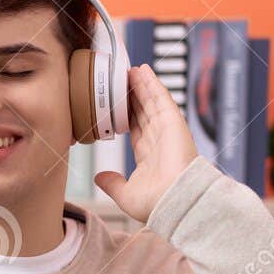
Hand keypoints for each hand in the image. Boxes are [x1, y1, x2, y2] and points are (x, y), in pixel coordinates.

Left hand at [93, 64, 198, 222]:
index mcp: (148, 156)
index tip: (118, 104)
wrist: (175, 200)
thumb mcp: (125, 194)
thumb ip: (112, 183)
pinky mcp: (173, 122)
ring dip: (141, 85)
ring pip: (151, 101)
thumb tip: (99, 177)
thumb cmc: (156, 203)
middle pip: (143, 111)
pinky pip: (161, 98)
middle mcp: (158, 141)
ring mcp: (167, 130)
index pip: (135, 128)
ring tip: (131, 69)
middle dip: (134, 95)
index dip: (127, 114)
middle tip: (122, 80)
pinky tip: (144, 71)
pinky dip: (152, 84)